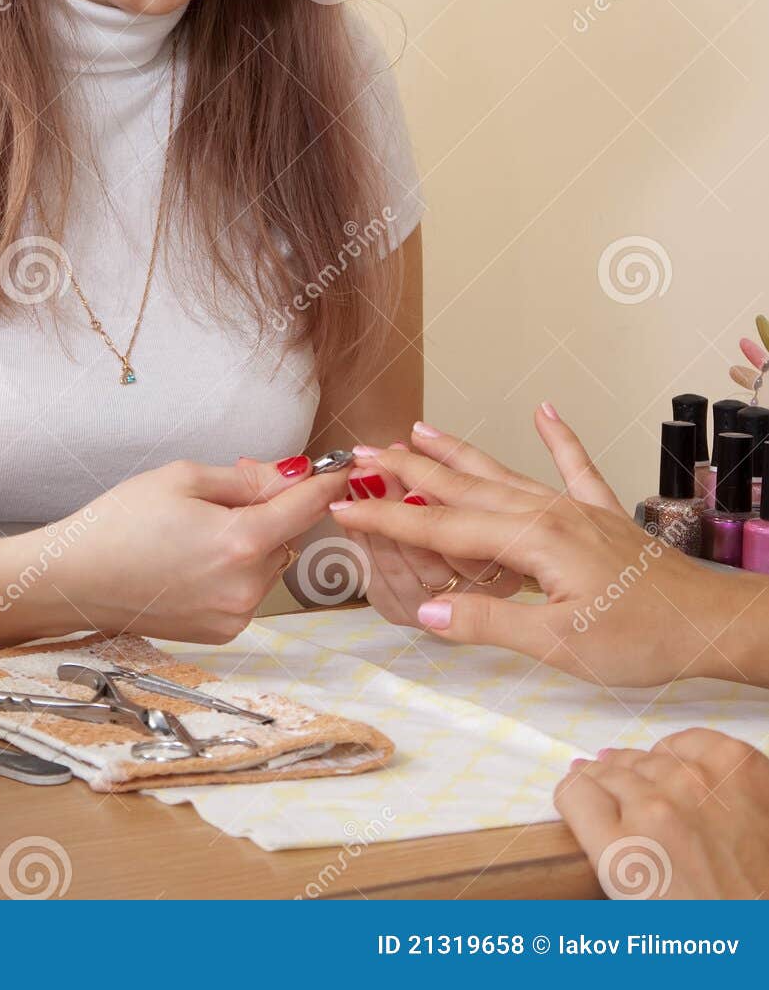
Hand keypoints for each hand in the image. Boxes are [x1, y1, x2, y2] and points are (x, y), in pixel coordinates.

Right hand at [51, 455, 347, 643]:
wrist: (74, 582)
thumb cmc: (119, 523)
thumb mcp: (182, 479)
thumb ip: (247, 478)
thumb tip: (293, 474)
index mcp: (240, 542)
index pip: (307, 506)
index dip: (328, 481)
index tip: (342, 465)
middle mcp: (247, 587)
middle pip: (288, 534)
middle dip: (271, 509)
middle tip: (226, 493)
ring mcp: (236, 616)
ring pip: (270, 562)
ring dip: (254, 542)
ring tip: (198, 532)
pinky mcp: (223, 633)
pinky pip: (250, 588)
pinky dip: (237, 570)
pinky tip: (194, 561)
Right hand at [341, 403, 624, 629]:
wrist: (711, 622)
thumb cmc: (644, 637)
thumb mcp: (558, 643)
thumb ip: (488, 623)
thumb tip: (427, 609)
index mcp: (530, 540)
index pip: (439, 529)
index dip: (386, 520)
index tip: (341, 507)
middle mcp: (546, 512)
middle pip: (462, 488)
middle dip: (407, 470)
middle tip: (362, 454)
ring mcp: (573, 509)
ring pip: (501, 473)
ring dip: (457, 452)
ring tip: (418, 429)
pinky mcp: (600, 516)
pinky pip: (573, 466)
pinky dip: (558, 437)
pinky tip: (546, 410)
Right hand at [556, 731, 768, 898]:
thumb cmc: (712, 933)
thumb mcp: (638, 911)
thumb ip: (604, 853)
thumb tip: (586, 799)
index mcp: (623, 855)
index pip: (572, 791)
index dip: (577, 798)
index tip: (586, 803)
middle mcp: (655, 811)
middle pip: (608, 771)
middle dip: (612, 789)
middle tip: (631, 813)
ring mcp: (699, 783)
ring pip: (647, 756)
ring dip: (647, 774)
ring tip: (661, 797)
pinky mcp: (738, 766)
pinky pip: (690, 741)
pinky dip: (686, 755)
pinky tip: (690, 774)